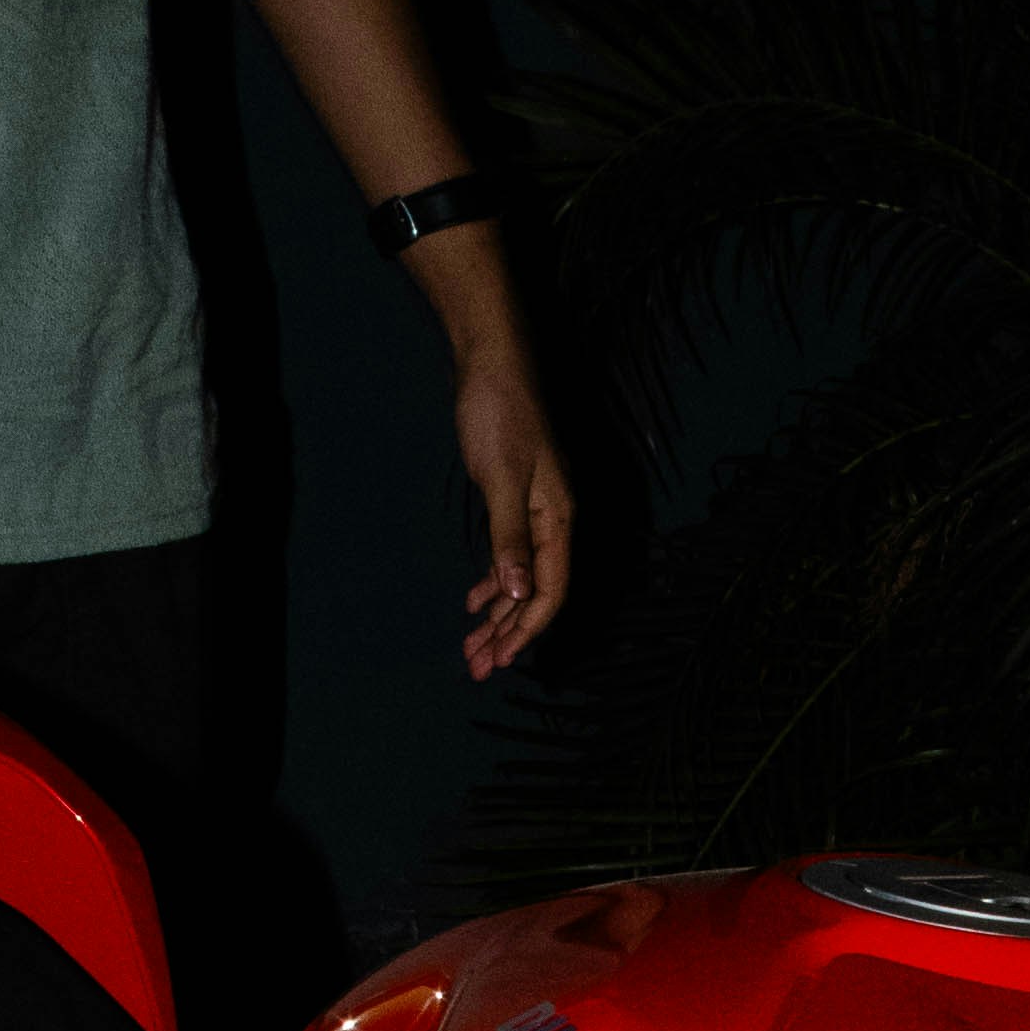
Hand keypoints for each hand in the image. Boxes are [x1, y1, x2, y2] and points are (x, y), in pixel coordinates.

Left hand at [447, 343, 574, 681]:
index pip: (550, 591)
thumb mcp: (501, 477)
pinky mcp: (515, 501)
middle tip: (477, 669)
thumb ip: (510, 537)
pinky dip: (492, 584)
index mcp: (558, 519)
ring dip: (497, 616)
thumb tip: (516, 595)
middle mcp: (553, 522)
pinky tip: (474, 602)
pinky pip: (510, 557)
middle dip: (507, 634)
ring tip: (471, 648)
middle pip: (535, 593)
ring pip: (520, 579)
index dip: (526, 629)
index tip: (500, 659)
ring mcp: (535, 513)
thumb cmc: (499, 412)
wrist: (491, 361)